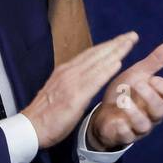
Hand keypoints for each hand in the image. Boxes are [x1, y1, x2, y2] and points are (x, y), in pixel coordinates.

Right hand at [20, 32, 138, 148]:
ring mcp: (71, 83)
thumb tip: (85, 77)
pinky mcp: (74, 97)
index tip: (122, 39)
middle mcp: (68, 72)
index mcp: (65, 71)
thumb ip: (72, 82)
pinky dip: (106, 71)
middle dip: (115, 43)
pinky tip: (118, 63)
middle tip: (132, 35)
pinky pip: (93, 81)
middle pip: (96, 54)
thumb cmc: (46, 114)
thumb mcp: (59, 91)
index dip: (107, 46)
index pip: (90, 54)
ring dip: (115, 51)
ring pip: (97, 63)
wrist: (30, 128)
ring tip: (129, 42)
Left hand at [85, 39, 162, 150]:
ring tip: (123, 100)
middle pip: (161, 110)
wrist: (103, 114)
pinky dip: (122, 129)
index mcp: (158, 99)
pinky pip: (127, 136)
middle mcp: (152, 115)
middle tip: (138, 84)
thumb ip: (156, 61)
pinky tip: (116, 120)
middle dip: (151, 97)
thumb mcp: (138, 75)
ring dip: (134, 112)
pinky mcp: (123, 136)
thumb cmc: (126, 93)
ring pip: (144, 124)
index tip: (153, 78)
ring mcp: (138, 128)